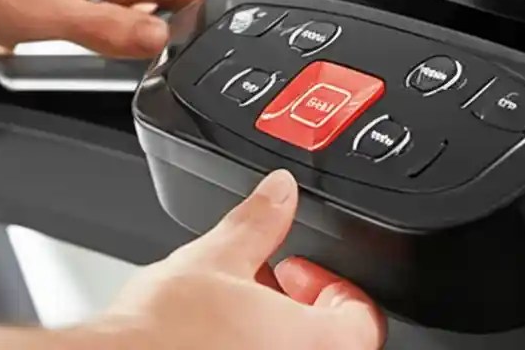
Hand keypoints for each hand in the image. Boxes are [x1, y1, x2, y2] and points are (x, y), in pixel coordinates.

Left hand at [0, 0, 209, 56]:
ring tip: (93, 50)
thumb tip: (157, 40)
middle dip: (151, 21)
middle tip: (147, 56)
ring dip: (115, 28)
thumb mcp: (48, 15)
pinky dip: (88, 29)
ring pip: (116, 1)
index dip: (194, 2)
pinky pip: (87, 9)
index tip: (206, 34)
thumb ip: (110, 31)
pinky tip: (69, 46)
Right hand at [84, 170, 386, 349]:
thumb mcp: (214, 259)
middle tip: (263, 283)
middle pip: (331, 342)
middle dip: (297, 306)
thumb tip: (279, 191)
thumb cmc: (163, 337)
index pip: (361, 316)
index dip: (330, 283)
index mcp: (320, 346)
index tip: (296, 267)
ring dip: (274, 333)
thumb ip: (257, 222)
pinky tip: (213, 341)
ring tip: (233, 311)